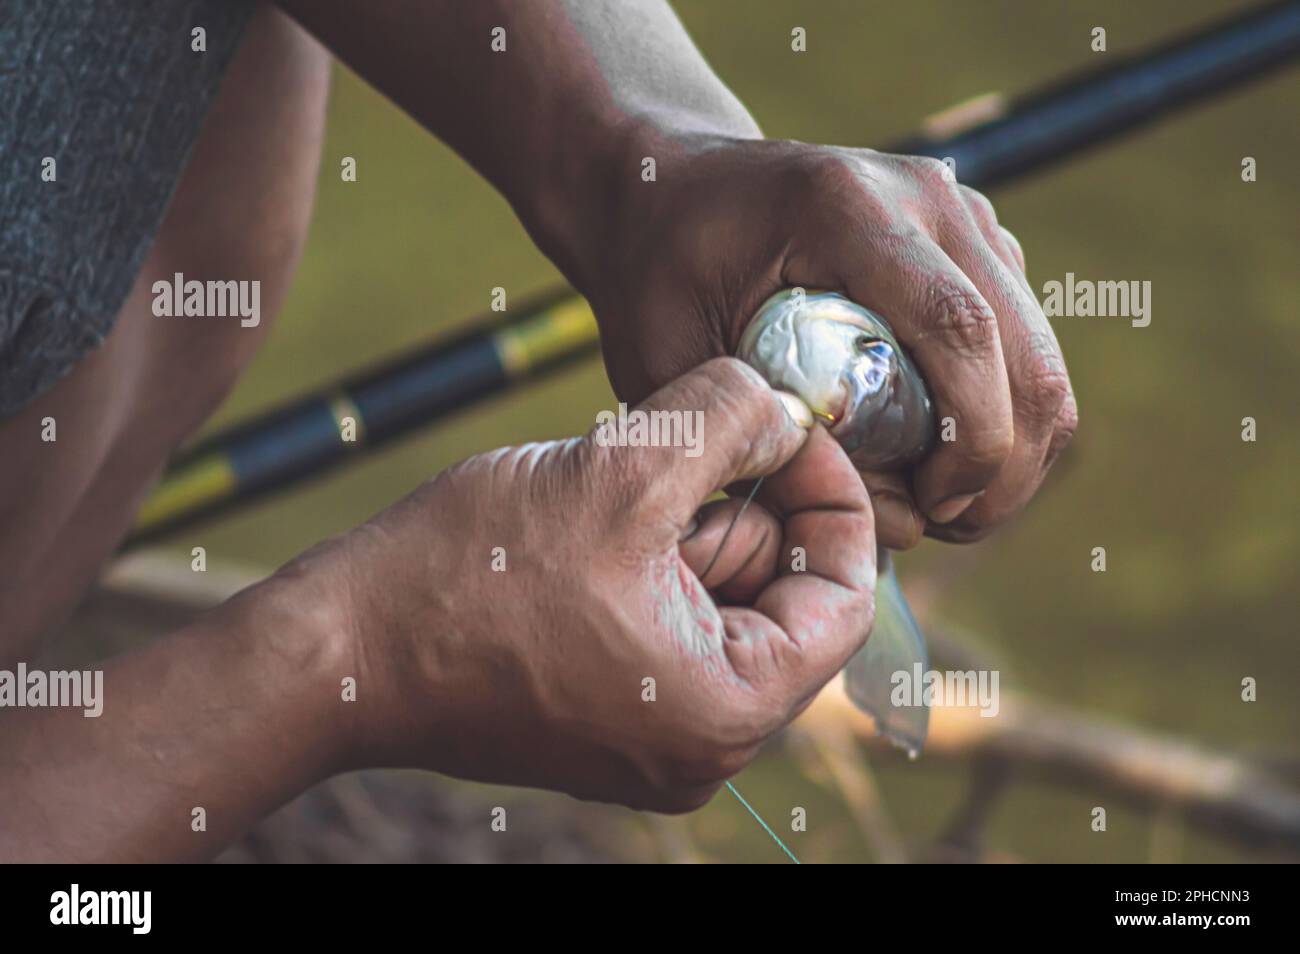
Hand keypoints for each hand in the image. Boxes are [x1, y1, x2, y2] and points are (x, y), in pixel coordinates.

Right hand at [306, 359, 875, 811]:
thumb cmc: (468, 574)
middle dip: (734, 509)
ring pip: (719, 599)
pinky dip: (643, 561)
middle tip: (657, 465)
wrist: (338, 649)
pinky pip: (667, 622)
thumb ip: (733, 421)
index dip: (832, 495)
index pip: (847, 597)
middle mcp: (702, 746)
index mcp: (728, 710)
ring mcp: (651, 735)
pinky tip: (575, 537)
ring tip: (594, 508)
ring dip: (679, 529)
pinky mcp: (605, 713)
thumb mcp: (622, 471)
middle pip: (780, 594)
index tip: (792, 426)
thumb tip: (789, 405)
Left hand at [580, 134, 1076, 548]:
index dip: (974, 438)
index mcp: (846, 208)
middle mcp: (924, 194)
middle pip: (1026, 348)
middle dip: (1008, 463)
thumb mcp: (679, 361)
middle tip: (952, 526)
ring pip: (1039, 350)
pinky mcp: (973, 238)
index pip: (959, 327)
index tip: (936, 509)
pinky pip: (1022, 339)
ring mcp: (959, 210)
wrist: (672, 190)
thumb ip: (777, 443)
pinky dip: (1002, 410)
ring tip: (944, 501)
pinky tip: (939, 452)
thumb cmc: (659, 278)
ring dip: (1013, 444)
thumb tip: (906, 519)